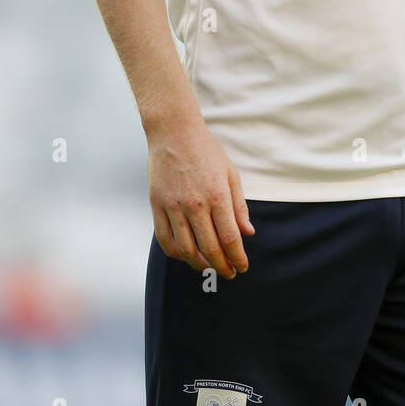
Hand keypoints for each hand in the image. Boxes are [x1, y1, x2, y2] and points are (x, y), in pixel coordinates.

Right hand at [147, 121, 253, 278]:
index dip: (237, 257)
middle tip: (229, 273)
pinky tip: (186, 255)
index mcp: (217, 195)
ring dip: (200, 264)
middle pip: (210, 248)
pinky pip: (165, 239)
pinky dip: (176, 253)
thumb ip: (239, 206)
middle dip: (222, 266)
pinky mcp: (156, 205)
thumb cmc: (206, 151)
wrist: (174, 132)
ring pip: (186, 249)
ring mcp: (173, 206)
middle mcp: (195, 204)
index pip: (230, 238)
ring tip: (209, 266)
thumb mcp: (230, 174)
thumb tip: (248, 232)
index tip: (242, 267)